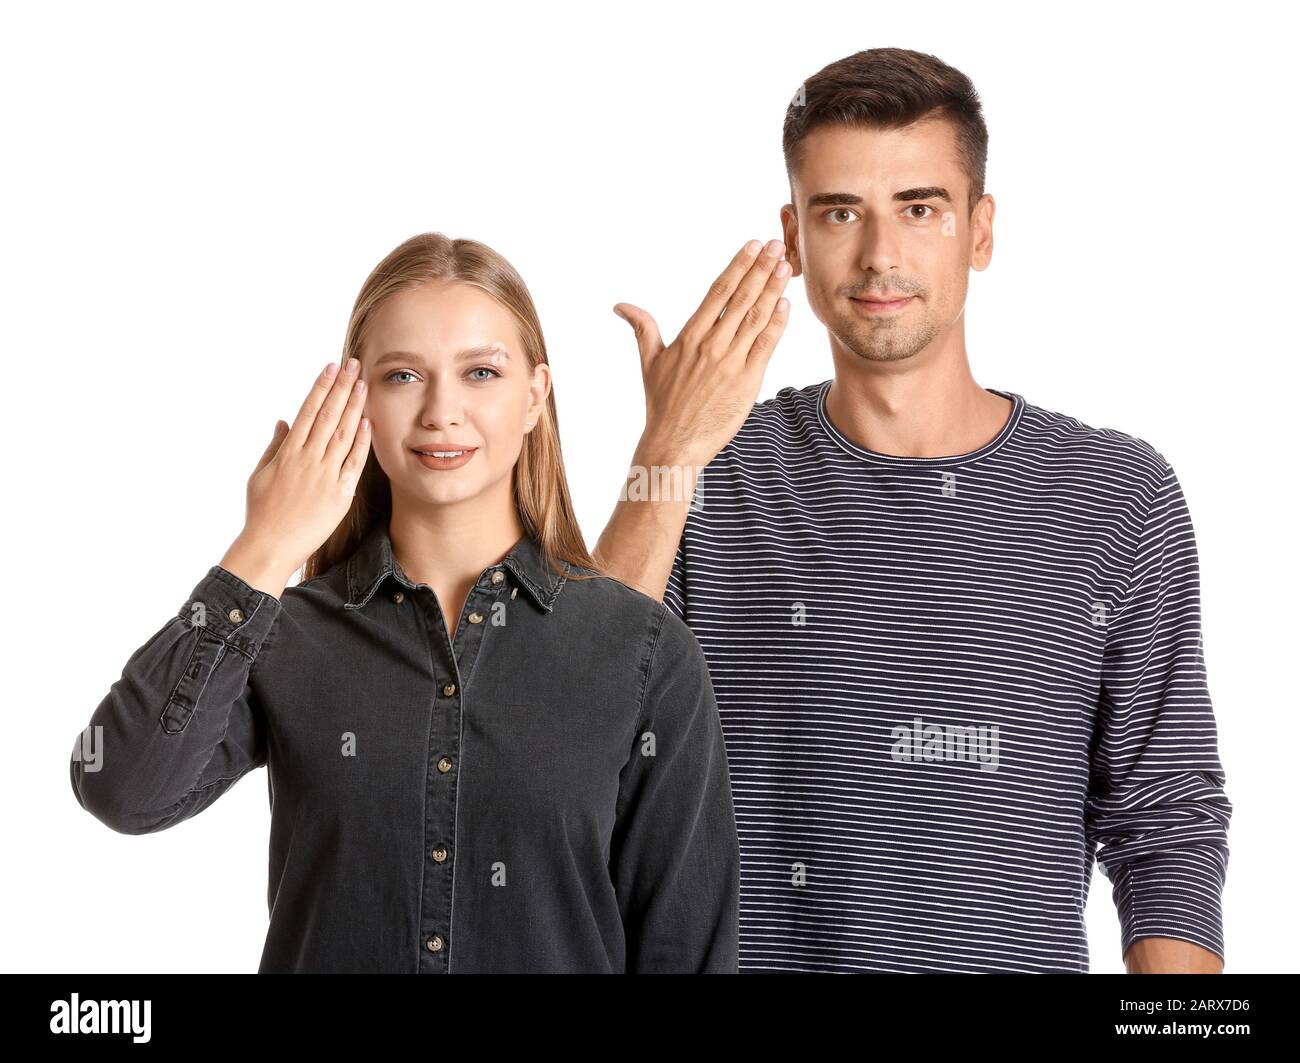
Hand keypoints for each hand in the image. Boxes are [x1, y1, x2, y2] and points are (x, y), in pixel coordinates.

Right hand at [221, 357, 370, 593]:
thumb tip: (284, 421)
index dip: (321, 387)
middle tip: (354, 365)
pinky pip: (353, 464)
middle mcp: (307, 460)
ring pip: (343, 435)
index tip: (331, 368)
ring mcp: (324, 476)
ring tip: (363, 385)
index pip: (308, 411)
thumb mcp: (260, 475)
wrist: (270, 547)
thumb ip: (275, 447)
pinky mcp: (339, 494)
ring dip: (354, 408)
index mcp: (287, 453)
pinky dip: (361, 443)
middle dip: (341, 388)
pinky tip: (367, 423)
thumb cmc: (262, 512)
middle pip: (328, 416)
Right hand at [614, 238, 790, 467]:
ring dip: (772, 290)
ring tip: (785, 268)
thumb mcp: (649, 362)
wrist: (674, 443)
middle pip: (741, 298)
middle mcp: (711, 345)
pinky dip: (777, 324)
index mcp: (689, 337)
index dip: (738, 266)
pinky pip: (765, 346)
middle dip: (761, 269)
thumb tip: (620, 306)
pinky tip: (786, 305)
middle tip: (777, 246)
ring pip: (756, 318)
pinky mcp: (746, 381)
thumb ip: (642, 328)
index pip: (718, 292)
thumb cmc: (662, 405)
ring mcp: (730, 362)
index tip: (752, 247)